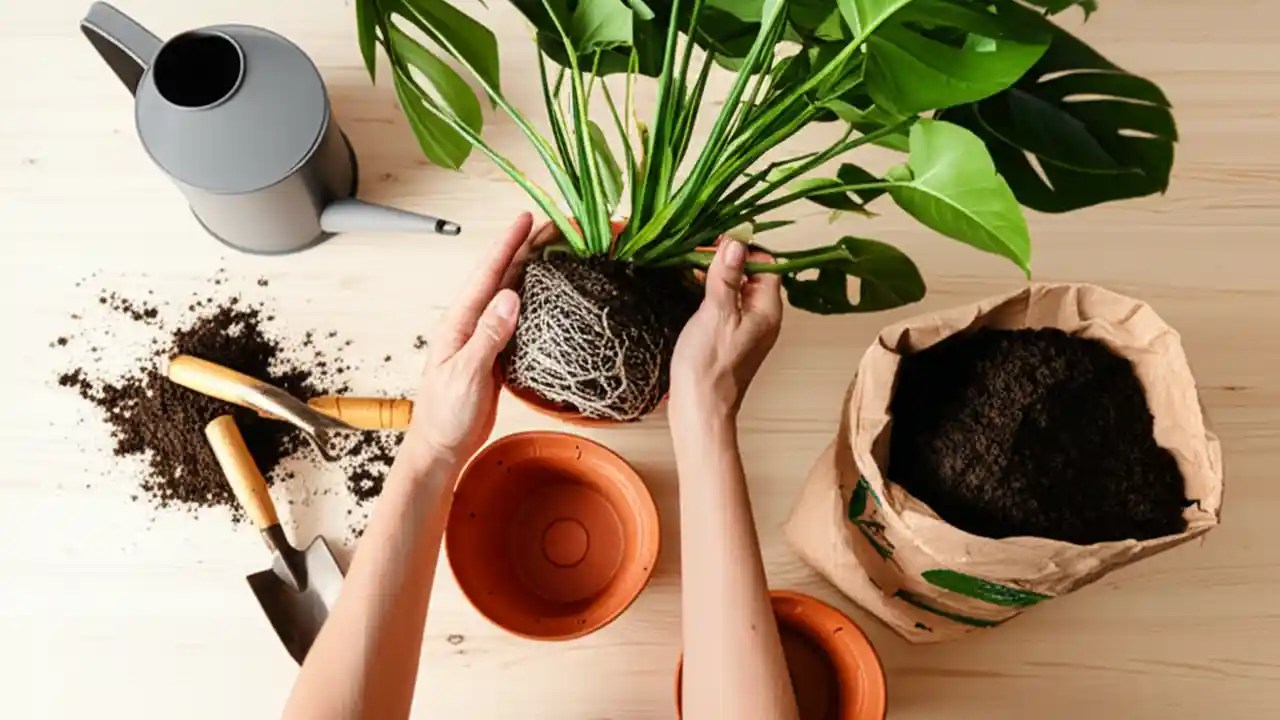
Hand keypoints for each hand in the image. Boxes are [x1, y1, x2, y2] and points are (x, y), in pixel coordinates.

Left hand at [404, 213, 543, 465]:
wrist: (440, 449)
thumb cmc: (445, 416)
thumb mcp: (466, 375)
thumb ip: (487, 336)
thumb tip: (510, 296)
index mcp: (459, 323)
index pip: (487, 275)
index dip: (508, 244)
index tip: (527, 219)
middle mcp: (470, 323)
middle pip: (501, 277)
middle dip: (525, 249)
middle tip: (555, 228)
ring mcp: (482, 338)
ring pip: (510, 295)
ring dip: (531, 271)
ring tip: (556, 251)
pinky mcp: (494, 355)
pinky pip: (517, 320)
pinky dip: (533, 302)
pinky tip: (548, 296)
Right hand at [670, 240, 782, 425]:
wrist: (700, 408)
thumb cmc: (709, 363)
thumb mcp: (716, 312)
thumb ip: (726, 276)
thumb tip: (736, 242)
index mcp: (768, 310)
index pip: (768, 265)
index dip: (746, 249)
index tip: (719, 240)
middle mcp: (764, 319)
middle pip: (753, 277)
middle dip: (730, 260)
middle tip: (702, 251)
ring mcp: (748, 330)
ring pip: (738, 291)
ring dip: (719, 277)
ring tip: (694, 266)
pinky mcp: (731, 340)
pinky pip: (728, 307)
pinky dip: (713, 294)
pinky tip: (693, 290)